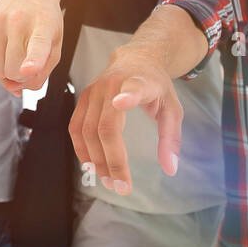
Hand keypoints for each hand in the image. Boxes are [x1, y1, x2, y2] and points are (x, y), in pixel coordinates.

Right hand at [0, 0, 62, 94]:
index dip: (33, 61)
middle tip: (28, 67)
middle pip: (13, 69)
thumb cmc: (45, 17)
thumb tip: (19, 89)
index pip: (38, 45)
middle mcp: (18, 20)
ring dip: (7, 72)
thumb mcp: (56, 43)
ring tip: (17, 57)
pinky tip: (6, 49)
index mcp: (43, 24)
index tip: (29, 69)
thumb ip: (43, 71)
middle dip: (20, 77)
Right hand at [67, 45, 181, 195]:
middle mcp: (113, 84)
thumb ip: (170, 138)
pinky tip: (91, 165)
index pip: (133, 87)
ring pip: (87, 131)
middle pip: (106, 127)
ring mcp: (94, 90)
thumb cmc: (156, 86)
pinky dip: (81, 149)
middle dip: (112, 160)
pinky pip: (75, 127)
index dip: (128, 96)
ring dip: (96, 160)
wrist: (135, 59)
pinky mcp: (83, 97)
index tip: (122, 102)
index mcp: (140, 82)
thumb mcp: (172, 108)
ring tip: (108, 181)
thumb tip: (170, 169)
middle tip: (121, 187)